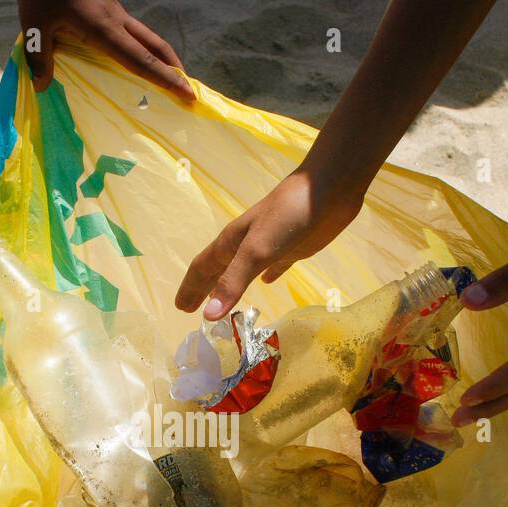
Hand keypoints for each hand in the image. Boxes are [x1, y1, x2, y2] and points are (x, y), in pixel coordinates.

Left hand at [18, 0, 193, 99]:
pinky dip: (142, 48)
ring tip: (169, 78)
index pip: (141, 59)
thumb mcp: (33, 22)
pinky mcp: (108, 6)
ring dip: (161, 57)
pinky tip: (136, 58)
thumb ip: (38, 55)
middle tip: (188, 92)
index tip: (187, 94)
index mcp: (102, 27)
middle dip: (174, 69)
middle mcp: (115, 20)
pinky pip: (131, 31)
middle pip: (155, 46)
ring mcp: (114, 10)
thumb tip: (41, 86)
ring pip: (146, 36)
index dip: (165, 79)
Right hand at [175, 169, 364, 318]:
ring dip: (230, 286)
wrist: (328, 189)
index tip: (180, 309)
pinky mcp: (292, 249)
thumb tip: (208, 315)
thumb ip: (233, 282)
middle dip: (204, 290)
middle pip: (218, 271)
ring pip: (242, 271)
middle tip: (191, 310)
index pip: (203, 268)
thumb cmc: (287, 216)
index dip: (191, 289)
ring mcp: (269, 246)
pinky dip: (267, 277)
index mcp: (231, 242)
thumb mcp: (256, 250)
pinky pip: (274, 267)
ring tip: (223, 302)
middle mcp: (246, 245)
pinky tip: (268, 282)